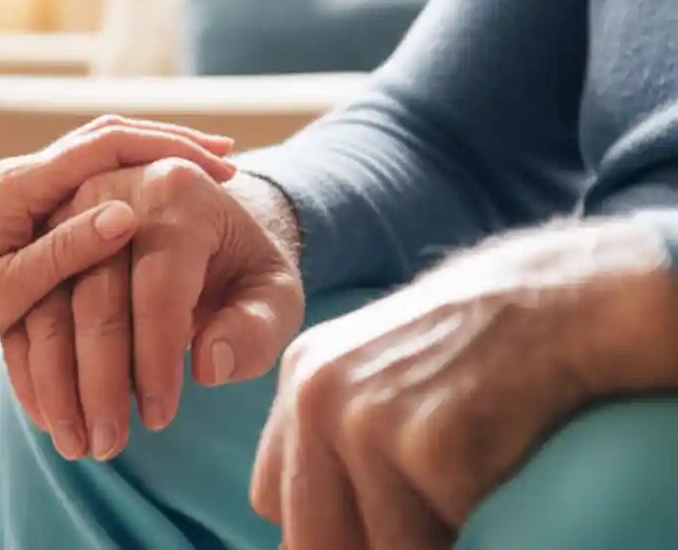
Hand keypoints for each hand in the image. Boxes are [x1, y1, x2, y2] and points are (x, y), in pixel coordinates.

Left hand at [0, 116, 238, 366]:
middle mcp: (22, 174)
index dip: (168, 150)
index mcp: (21, 185)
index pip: (107, 146)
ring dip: (150, 158)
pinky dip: (127, 180)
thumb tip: (125, 214)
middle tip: (225, 159)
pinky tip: (153, 203)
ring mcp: (21, 188)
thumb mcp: (7, 292)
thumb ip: (63, 253)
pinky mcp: (21, 208)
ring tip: (201, 172)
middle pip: (108, 137)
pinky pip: (85, 179)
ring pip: (98, 154)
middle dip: (168, 143)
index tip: (219, 164)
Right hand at [2, 162, 303, 460]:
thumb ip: (256, 329)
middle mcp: (112, 192)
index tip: (160, 418)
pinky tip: (47, 417)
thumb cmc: (242, 266)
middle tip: (107, 446)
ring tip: (75, 444)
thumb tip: (207, 365)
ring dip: (56, 384)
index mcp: (177, 191)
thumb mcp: (273, 293)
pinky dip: (30, 369)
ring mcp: (66, 214)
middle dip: (98, 382)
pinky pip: (22, 310)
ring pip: (47, 306)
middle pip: (93, 297)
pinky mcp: (38, 241)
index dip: (156, 360)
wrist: (202, 223)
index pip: (158, 286)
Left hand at [251, 220, 677, 549]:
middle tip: (418, 523)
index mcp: (299, 382)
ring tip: (458, 490)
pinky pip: (438, 537)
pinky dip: (464, 527)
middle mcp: (317, 399)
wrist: (554, 301)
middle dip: (365, 546)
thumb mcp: (370, 373)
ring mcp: (368, 421)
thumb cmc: (469, 351)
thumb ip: (325, 442)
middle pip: (311, 538)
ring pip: (378, 549)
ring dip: (421, 540)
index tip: (363, 528)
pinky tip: (487, 477)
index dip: (322, 528)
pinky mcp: (429, 448)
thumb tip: (299, 539)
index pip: (273, 501)